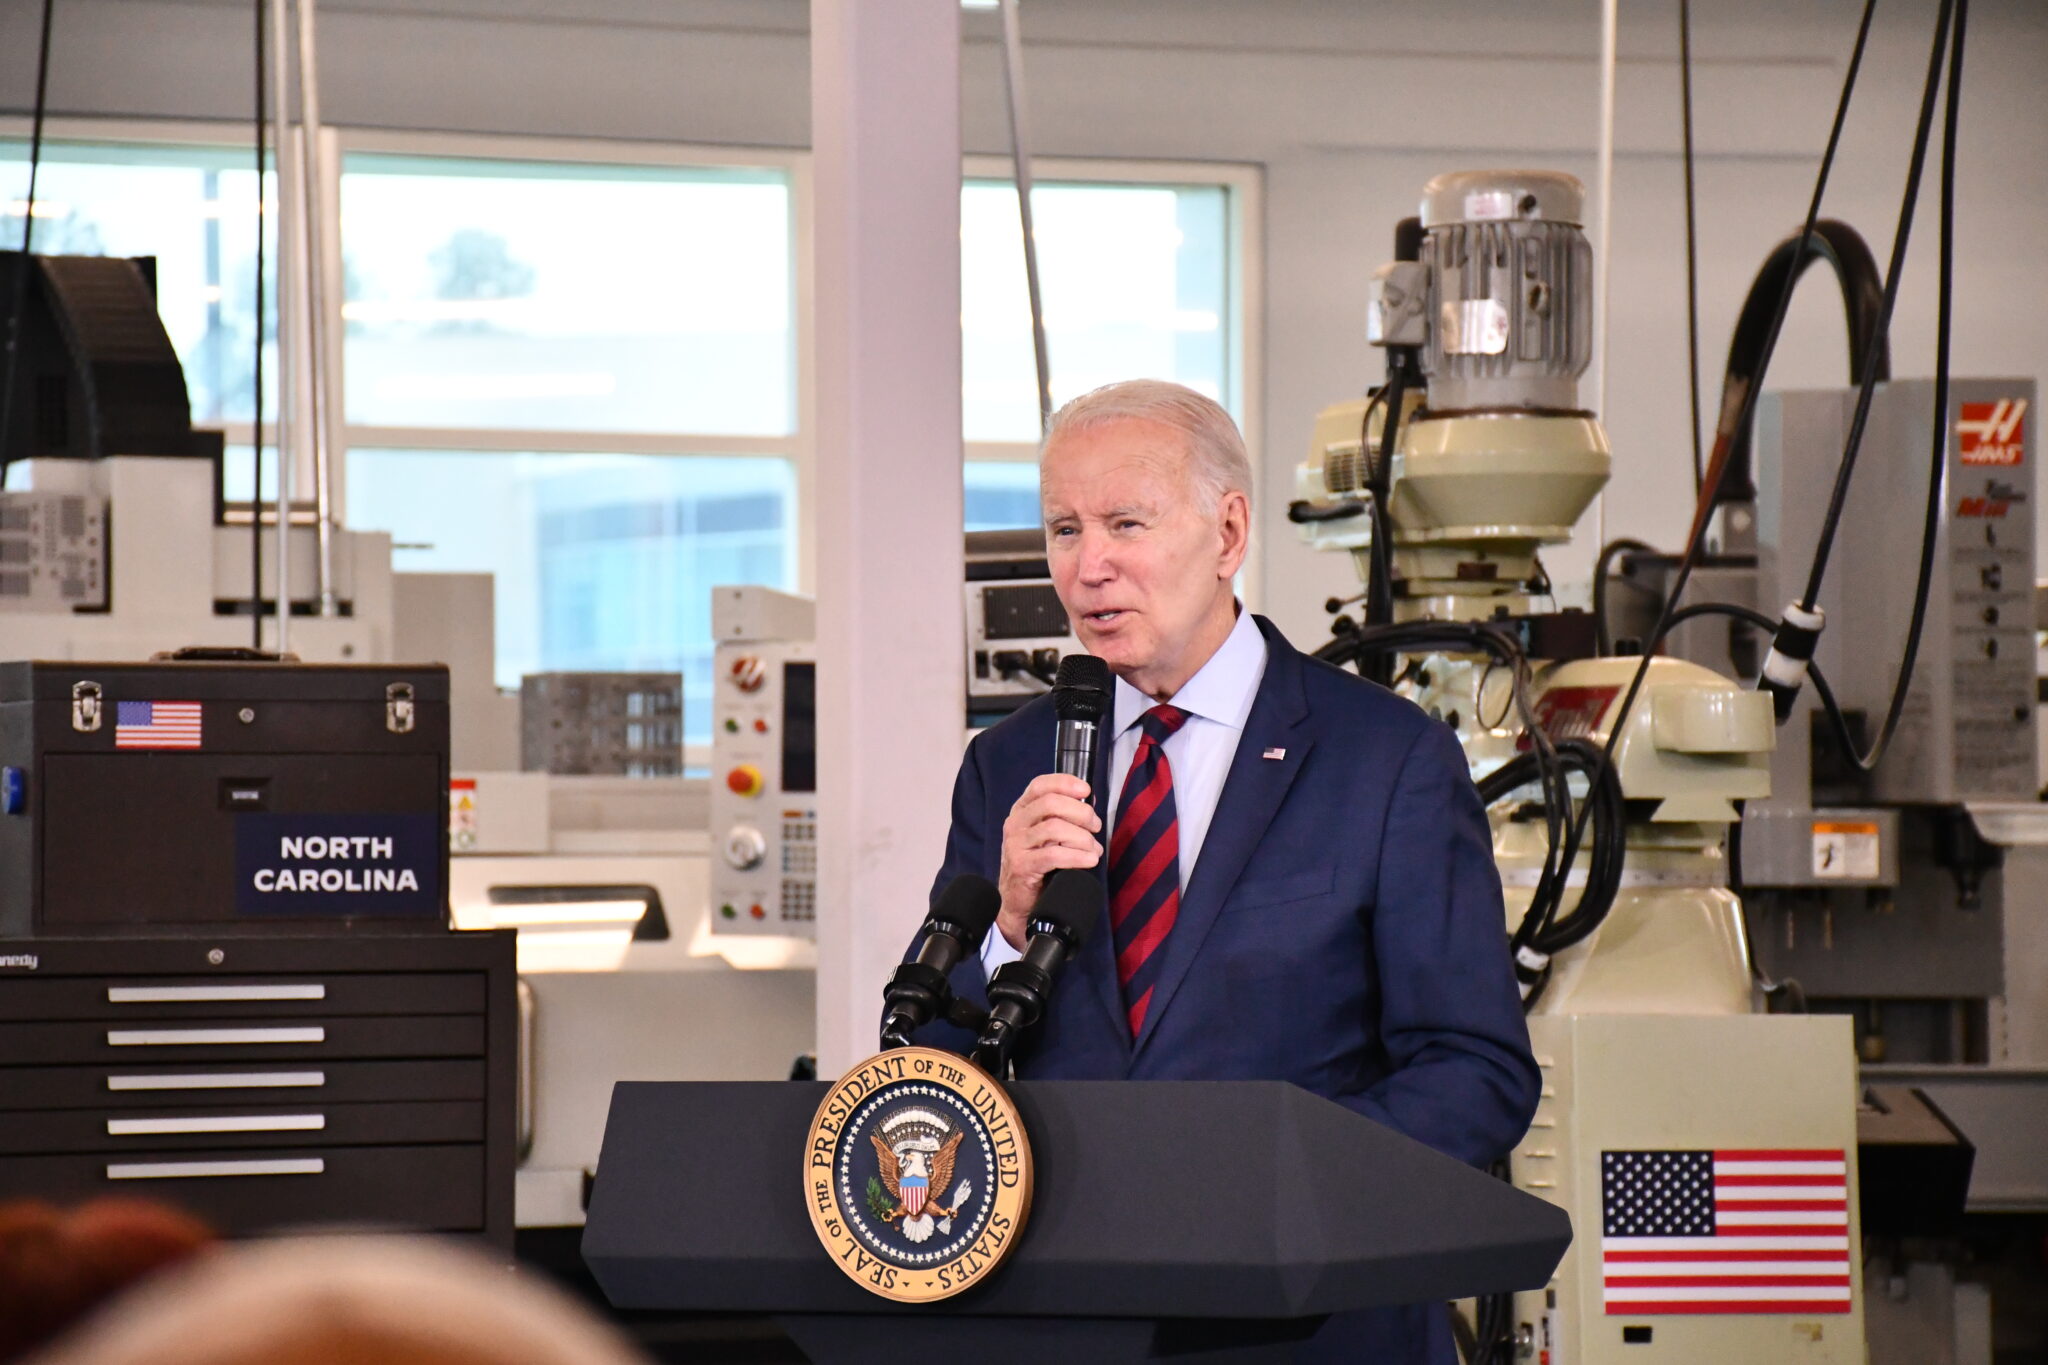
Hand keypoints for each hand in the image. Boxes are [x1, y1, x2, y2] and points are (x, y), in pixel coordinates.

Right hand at [997, 773, 1101, 948]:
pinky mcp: (1022, 866)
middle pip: (1051, 803)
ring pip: (1054, 828)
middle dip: (1081, 813)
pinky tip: (1089, 860)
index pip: (1040, 785)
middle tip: (1095, 826)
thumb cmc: (1037, 866)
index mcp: (1022, 811)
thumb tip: (1089, 803)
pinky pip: (1054, 855)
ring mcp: (1016, 845)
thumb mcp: (1046, 837)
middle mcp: (1015, 824)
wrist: (1018, 902)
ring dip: (1082, 837)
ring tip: (1093, 849)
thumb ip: (1063, 818)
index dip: (1065, 783)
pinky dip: (1077, 856)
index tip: (1086, 790)